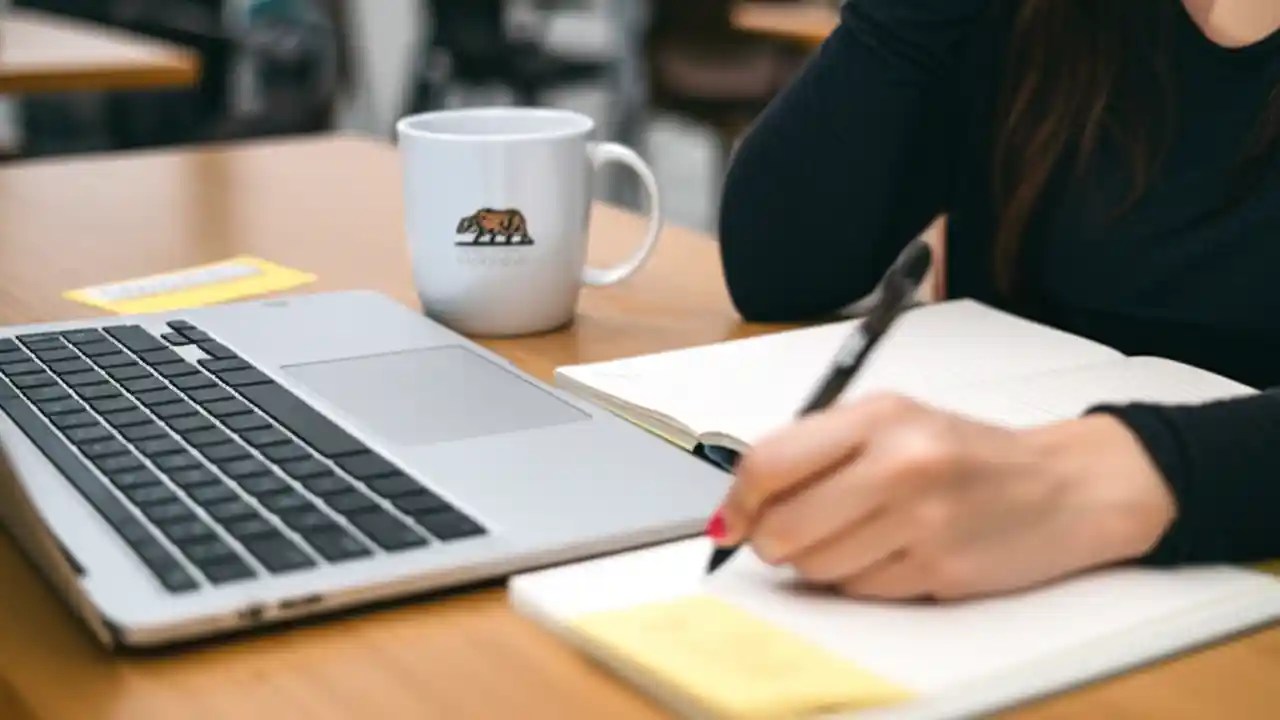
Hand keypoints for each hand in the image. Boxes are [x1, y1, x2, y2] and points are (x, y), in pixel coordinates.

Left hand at [716, 394, 1176, 600]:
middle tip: (791, 536)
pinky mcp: (941, 569)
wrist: (1062, 487)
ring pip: (816, 568)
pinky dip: (863, 581)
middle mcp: (899, 463)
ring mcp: (922, 520)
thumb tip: (740, 504)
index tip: (732, 520)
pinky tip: (895, 553)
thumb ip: (816, 452)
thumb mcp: (894, 423)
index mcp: (878, 416)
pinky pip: (860, 590)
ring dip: (821, 563)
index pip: (769, 463)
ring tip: (862, 536)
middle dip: (774, 542)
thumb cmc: (964, 454)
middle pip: (783, 528)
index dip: (739, 501)